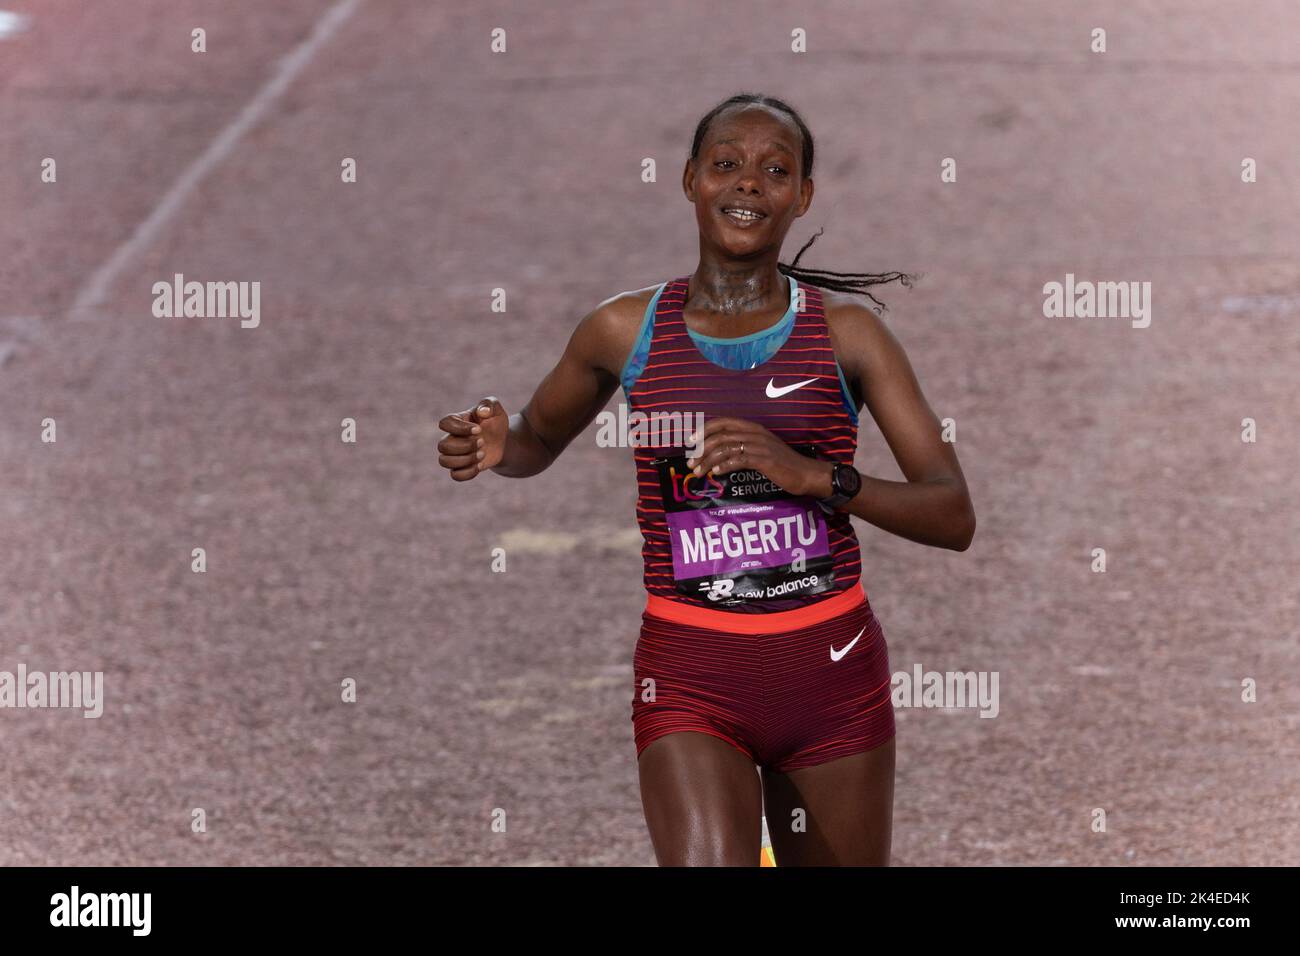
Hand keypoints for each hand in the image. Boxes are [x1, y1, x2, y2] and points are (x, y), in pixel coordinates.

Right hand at [437, 396, 508, 480]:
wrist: (502, 440)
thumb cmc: (494, 421)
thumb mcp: (495, 409)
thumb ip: (489, 404)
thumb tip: (482, 412)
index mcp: (456, 421)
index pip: (444, 423)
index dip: (460, 428)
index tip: (478, 429)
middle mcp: (451, 437)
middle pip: (442, 446)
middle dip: (465, 446)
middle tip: (482, 442)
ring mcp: (454, 454)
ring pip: (443, 461)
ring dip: (465, 460)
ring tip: (482, 454)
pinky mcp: (461, 467)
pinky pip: (455, 475)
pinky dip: (468, 473)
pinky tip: (480, 465)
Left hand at [685, 416, 830, 496]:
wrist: (806, 473)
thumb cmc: (782, 464)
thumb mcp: (761, 450)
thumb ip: (743, 448)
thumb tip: (718, 456)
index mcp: (753, 428)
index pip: (723, 422)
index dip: (704, 430)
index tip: (691, 442)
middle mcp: (755, 433)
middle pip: (721, 436)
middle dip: (701, 449)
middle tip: (690, 463)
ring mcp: (760, 445)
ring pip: (726, 448)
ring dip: (708, 461)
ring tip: (698, 472)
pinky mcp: (765, 459)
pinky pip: (739, 459)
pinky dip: (725, 465)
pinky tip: (716, 473)